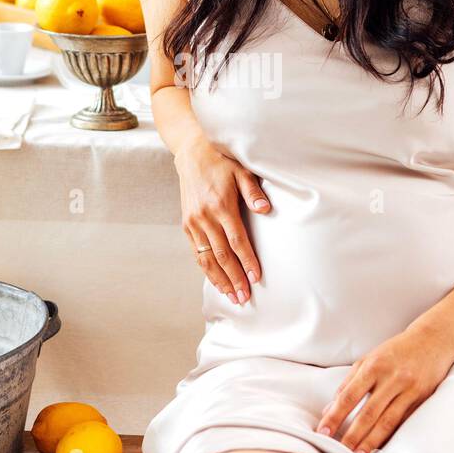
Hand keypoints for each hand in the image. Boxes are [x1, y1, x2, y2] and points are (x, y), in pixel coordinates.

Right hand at [174, 136, 271, 305]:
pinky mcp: (186, 225)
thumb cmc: (222, 162)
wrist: (192, 154)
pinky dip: (206, 269)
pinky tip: (215, 280)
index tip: (256, 278)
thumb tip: (266, 210)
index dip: (247, 261)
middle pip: (222, 256)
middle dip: (234, 279)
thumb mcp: (241, 172)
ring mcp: (193, 223)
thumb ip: (253, 192)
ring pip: (207, 258)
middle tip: (244, 298)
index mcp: (221, 206)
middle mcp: (205, 218)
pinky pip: (196, 252)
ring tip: (231, 296)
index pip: (237, 241)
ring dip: (219, 279)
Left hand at [315, 326, 453, 452]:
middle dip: (352, 435)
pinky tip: (380, 447)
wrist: (432, 340)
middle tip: (339, 452)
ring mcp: (408, 390)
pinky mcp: (421, 399)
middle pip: (368, 413)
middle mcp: (391, 378)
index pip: (349, 396)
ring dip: (371, 441)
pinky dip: (390, 436)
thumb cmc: (395, 351)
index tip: (323, 431)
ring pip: (387, 421)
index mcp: (373, 366)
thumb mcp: (369, 359)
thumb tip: (330, 408)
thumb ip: (349, 383)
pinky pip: (403, 421)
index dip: (335, 416)